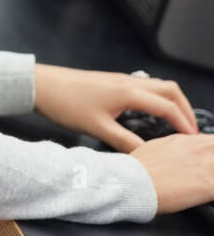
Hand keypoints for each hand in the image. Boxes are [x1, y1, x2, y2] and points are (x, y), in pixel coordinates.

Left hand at [33, 64, 198, 150]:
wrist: (42, 85)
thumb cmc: (65, 103)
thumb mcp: (97, 128)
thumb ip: (125, 143)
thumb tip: (146, 155)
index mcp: (127, 92)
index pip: (167, 106)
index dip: (184, 123)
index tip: (192, 139)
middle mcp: (128, 82)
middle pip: (170, 89)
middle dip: (185, 109)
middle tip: (191, 131)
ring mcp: (121, 80)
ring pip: (158, 86)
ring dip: (172, 103)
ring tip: (177, 124)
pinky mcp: (113, 82)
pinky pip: (145, 88)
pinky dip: (158, 100)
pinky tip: (153, 115)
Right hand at [130, 135, 213, 214]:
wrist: (132, 182)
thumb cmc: (137, 169)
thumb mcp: (154, 149)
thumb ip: (172, 149)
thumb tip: (176, 155)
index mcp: (184, 141)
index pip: (211, 141)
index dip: (210, 151)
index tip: (208, 160)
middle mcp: (197, 150)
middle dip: (213, 161)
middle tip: (207, 173)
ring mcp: (204, 166)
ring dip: (213, 176)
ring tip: (204, 185)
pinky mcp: (207, 186)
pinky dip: (212, 195)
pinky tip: (206, 198)